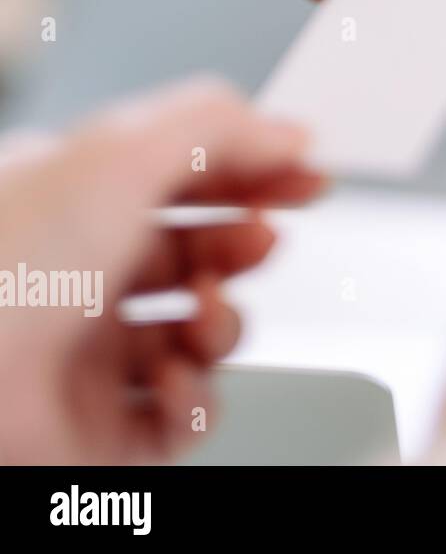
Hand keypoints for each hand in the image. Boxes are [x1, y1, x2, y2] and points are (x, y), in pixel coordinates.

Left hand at [0, 78, 323, 463]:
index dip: (254, 167)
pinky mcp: (106, 427)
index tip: (306, 170)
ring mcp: (95, 354)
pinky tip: (173, 378)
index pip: (186, 172)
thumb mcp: (122, 151)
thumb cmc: (3, 262)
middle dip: (246, 245)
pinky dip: (196, 398)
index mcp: (73, 201)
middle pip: (202, 252)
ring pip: (203, 335)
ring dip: (226, 323)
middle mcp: (82, 276)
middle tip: (263, 239)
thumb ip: (217, 126)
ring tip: (207, 316)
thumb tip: (289, 134)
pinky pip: (185, 412)